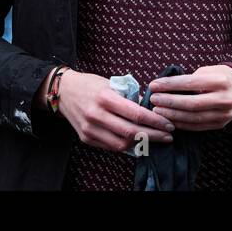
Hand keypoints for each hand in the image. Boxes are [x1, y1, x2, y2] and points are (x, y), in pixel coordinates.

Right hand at [56, 70, 176, 152]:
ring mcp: (89, 129)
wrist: (63, 91)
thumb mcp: (110, 83)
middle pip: (131, 132)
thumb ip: (129, 96)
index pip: (136, 114)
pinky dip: (126, 145)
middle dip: (154, 136)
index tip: (168, 124)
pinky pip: (111, 146)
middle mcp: (96, 115)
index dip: (155, 121)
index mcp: (104, 97)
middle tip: (168, 136)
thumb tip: (151, 107)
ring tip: (154, 138)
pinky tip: (136, 140)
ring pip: (121, 144)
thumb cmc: (90, 84)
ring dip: (141, 143)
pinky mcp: (85, 138)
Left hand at [146, 65, 231, 131]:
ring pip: (193, 118)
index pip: (190, 83)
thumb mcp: (210, 70)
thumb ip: (192, 77)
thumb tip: (168, 86)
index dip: (170, 85)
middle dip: (169, 102)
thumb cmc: (223, 77)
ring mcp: (223, 114)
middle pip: (191, 104)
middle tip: (153, 99)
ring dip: (172, 115)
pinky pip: (198, 127)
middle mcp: (223, 99)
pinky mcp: (220, 125)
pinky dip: (182, 124)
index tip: (154, 85)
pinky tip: (169, 119)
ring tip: (157, 111)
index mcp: (220, 81)